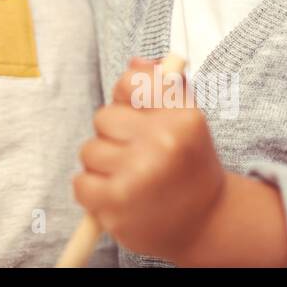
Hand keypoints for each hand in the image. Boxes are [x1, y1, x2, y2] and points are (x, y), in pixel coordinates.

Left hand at [73, 57, 225, 260]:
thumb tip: (135, 62)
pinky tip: (117, 196)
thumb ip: (160, 86)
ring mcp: (138, 174)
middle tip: (138, 155)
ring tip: (130, 178)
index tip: (139, 115)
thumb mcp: (186, 120)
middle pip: (103, 117)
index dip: (127, 98)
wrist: (206, 223)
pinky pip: (80, 183)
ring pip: (89, 150)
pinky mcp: (116, 204)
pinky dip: (93, 191)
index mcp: (183, 117)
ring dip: (103, 165)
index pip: (130, 82)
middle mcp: (163, 142)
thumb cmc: (189, 165)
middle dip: (114, 135)